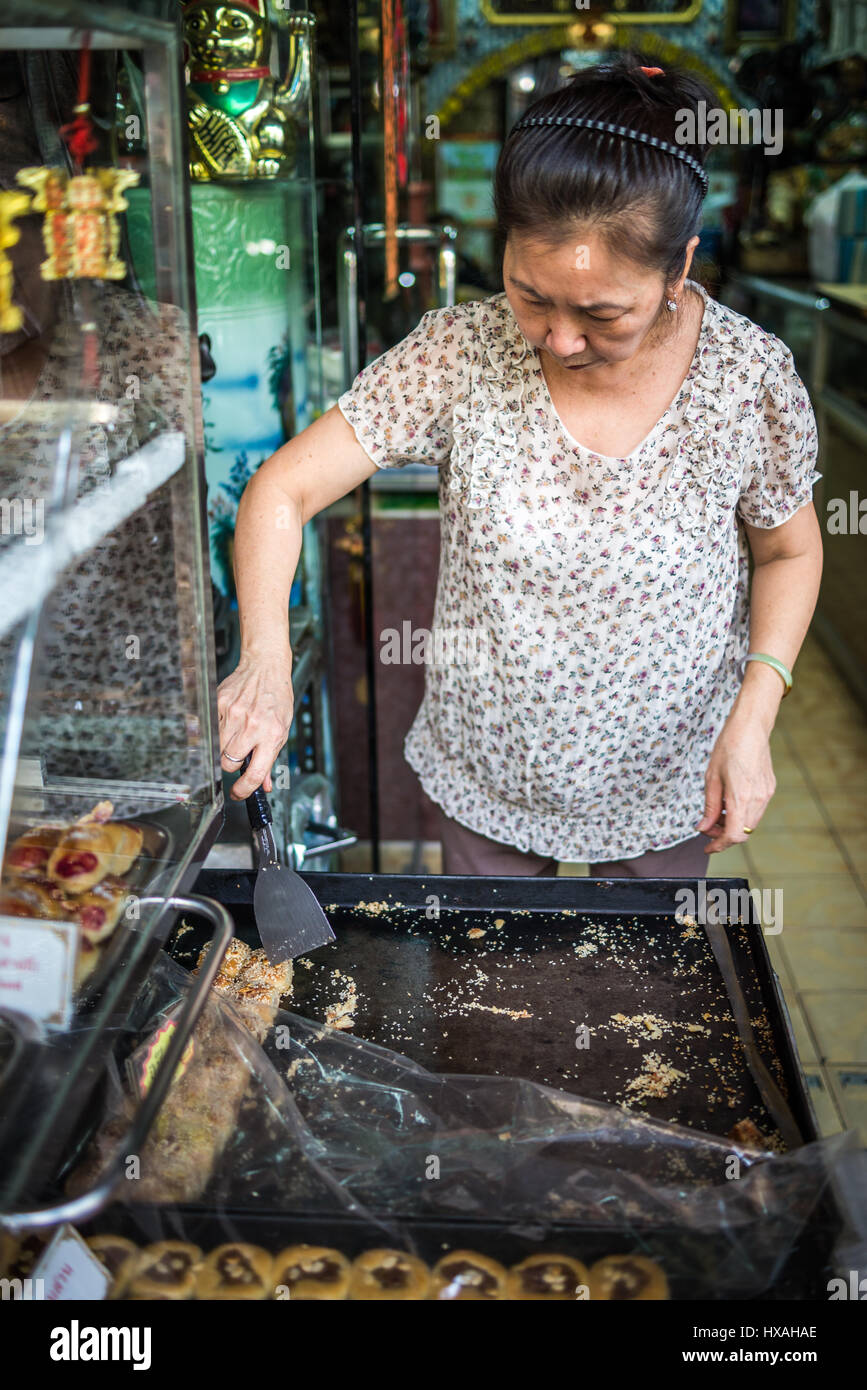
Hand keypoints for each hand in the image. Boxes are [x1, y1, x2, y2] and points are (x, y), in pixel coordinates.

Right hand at [216, 647, 292, 799]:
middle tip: (238, 757)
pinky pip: (210, 729)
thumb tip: (264, 785)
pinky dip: (217, 732)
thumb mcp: (282, 729)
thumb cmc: (276, 697)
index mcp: (271, 735)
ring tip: (235, 737)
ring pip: (217, 749)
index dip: (243, 790)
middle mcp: (252, 725)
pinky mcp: (219, 704)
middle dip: (231, 766)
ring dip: (224, 750)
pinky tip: (228, 722)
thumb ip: (271, 758)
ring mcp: (233, 714)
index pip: (254, 774)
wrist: (265, 667)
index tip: (238, 794)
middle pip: (228, 764)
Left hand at [698, 710, 775, 853]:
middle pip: (743, 833)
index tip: (707, 848)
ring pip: (750, 823)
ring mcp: (767, 794)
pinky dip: (742, 814)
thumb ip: (709, 807)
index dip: (719, 845)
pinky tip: (730, 801)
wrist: (750, 728)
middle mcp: (758, 799)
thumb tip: (704, 828)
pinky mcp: (770, 789)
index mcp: (741, 798)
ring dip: (733, 824)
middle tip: (707, 826)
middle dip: (723, 834)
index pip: (733, 836)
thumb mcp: (711, 778)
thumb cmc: (728, 748)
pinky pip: (756, 810)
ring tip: (718, 811)